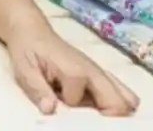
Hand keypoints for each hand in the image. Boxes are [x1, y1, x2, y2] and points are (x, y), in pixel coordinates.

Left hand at [7, 27, 139, 115]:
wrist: (34, 33)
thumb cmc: (29, 51)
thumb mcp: (26, 71)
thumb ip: (38, 90)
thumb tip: (50, 109)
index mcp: (75, 71)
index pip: (78, 104)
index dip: (66, 109)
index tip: (56, 104)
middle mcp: (94, 72)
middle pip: (120, 103)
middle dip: (108, 118)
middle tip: (86, 120)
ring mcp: (100, 74)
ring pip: (126, 99)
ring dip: (115, 112)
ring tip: (95, 118)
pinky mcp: (101, 77)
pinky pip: (121, 93)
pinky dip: (116, 105)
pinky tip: (99, 110)